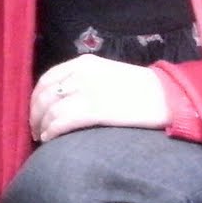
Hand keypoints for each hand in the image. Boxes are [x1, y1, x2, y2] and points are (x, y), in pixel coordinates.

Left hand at [30, 54, 169, 142]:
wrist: (167, 96)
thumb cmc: (140, 89)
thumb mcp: (107, 74)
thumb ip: (83, 80)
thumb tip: (61, 99)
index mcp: (84, 63)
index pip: (47, 79)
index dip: (36, 98)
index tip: (35, 112)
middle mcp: (82, 74)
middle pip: (44, 95)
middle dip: (35, 114)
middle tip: (35, 129)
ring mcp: (88, 91)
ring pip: (50, 110)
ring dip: (41, 125)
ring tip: (42, 137)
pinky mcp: (95, 110)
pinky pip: (62, 121)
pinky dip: (52, 131)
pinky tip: (50, 139)